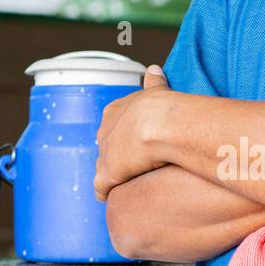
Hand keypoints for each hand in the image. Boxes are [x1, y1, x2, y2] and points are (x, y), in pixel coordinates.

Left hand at [94, 64, 172, 200]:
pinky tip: (108, 196)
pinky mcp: (108, 173)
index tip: (134, 139)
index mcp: (115, 110)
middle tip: (131, 161)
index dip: (124, 133)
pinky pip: (101, 186)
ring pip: (102, 165)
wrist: (159, 124)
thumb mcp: (158, 90)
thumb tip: (154, 69)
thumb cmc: (163, 107)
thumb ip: (154, 82)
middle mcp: (105, 130)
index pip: (114, 124)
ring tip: (124, 181)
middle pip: (106, 145)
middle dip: (116, 153)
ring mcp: (105, 152)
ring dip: (111, 173)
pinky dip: (104, 191)